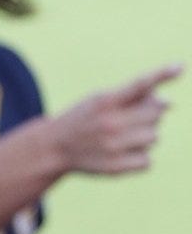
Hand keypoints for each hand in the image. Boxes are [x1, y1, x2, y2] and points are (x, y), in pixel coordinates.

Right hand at [53, 64, 177, 176]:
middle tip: (124, 119)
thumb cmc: (85, 118)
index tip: (180, 66)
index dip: (161, 75)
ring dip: (143, 136)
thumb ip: (133, 98)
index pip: (139, 85)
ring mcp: (113, 146)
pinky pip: (148, 160)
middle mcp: (109, 122)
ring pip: (155, 137)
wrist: (54, 147)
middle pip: (156, 114)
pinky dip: (138, 157)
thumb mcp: (100, 99)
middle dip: (147, 115)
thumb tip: (168, 103)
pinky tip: (119, 154)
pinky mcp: (116, 167)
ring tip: (119, 137)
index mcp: (105, 101)